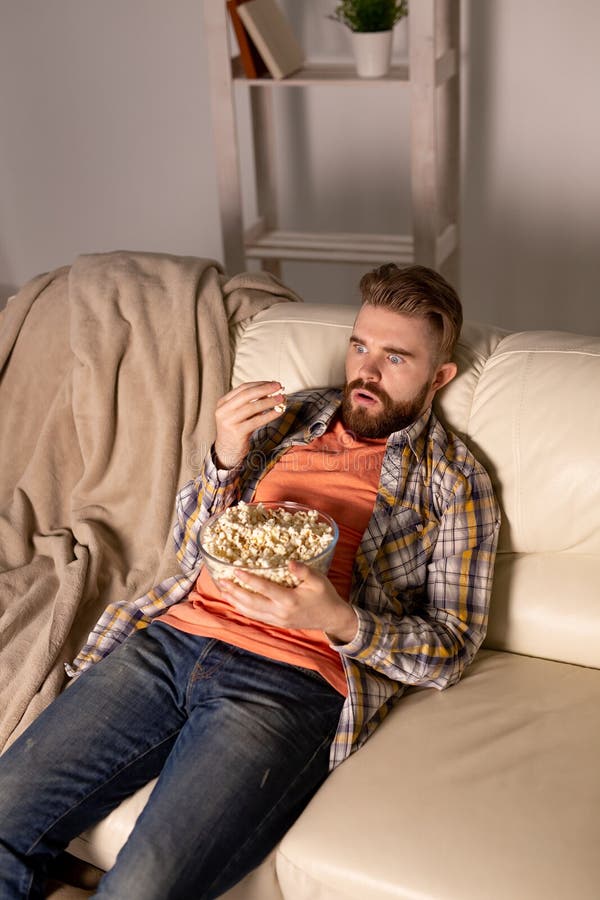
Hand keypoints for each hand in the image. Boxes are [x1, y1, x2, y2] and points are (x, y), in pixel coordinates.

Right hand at [213, 381, 285, 468]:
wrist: (227, 451)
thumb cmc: (237, 429)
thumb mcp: (241, 414)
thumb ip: (252, 403)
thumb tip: (271, 391)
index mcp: (223, 403)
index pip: (243, 388)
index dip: (259, 384)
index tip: (273, 383)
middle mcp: (223, 411)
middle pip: (246, 395)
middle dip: (264, 389)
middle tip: (279, 386)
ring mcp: (229, 422)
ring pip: (252, 407)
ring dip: (269, 401)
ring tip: (282, 399)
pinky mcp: (237, 432)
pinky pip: (256, 421)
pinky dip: (269, 415)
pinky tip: (278, 412)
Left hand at [217, 561, 358, 643]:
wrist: (332, 618)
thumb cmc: (325, 595)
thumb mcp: (318, 579)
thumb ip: (303, 571)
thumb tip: (289, 562)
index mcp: (289, 600)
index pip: (264, 588)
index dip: (248, 579)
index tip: (235, 570)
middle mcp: (280, 612)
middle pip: (251, 602)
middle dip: (234, 591)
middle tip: (221, 580)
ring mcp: (277, 620)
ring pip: (250, 612)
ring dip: (235, 601)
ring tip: (223, 590)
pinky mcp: (277, 623)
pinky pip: (256, 617)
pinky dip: (243, 609)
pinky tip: (236, 602)